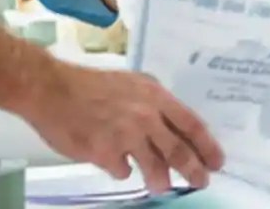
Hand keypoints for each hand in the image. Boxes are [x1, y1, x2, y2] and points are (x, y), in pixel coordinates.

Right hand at [20, 62, 222, 194]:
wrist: (51, 89)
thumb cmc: (90, 85)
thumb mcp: (131, 84)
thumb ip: (152, 103)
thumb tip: (170, 125)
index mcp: (154, 96)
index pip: (191, 124)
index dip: (207, 145)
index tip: (217, 161)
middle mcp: (145, 117)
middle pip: (178, 151)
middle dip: (193, 171)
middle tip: (201, 181)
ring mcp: (125, 137)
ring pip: (154, 168)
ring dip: (160, 180)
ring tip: (161, 185)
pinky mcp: (105, 154)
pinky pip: (122, 171)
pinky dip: (123, 170)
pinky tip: (118, 165)